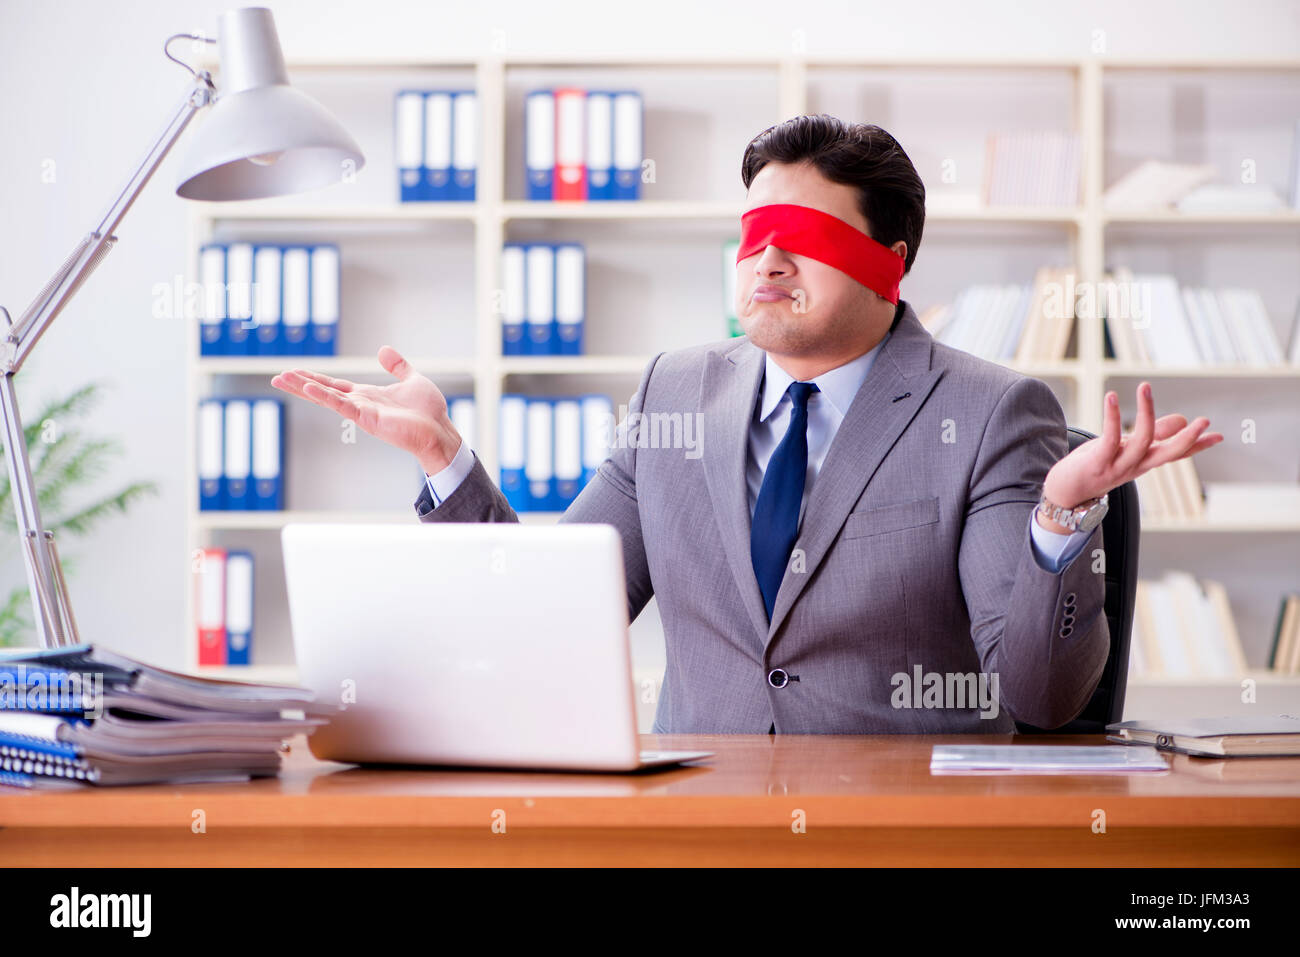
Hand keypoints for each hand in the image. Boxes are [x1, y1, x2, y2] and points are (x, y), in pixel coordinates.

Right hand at [271, 346, 462, 474]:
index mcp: (367, 396)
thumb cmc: (428, 411)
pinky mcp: (368, 419)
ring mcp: (362, 412)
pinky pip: (343, 406)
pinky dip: (326, 397)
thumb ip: (397, 366)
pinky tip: (309, 388)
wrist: (440, 430)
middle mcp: (360, 404)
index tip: (292, 372)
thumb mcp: (412, 379)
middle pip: (324, 391)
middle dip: (300, 384)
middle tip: (275, 377)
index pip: (334, 385)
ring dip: (305, 388)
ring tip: (283, 379)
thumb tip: (383, 349)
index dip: (314, 378)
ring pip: (327, 398)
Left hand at [1038, 381, 1223, 531]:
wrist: (1065, 493)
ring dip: (1146, 414)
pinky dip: (1112, 416)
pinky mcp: (1097, 462)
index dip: (1197, 445)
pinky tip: (1112, 397)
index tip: (1219, 436)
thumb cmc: (1096, 466)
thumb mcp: (1126, 449)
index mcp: (1145, 462)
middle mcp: (1135, 466)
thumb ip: (1153, 435)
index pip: (1176, 454)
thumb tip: (1180, 420)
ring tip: (1146, 388)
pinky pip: (1109, 438)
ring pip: (1141, 442)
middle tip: (1204, 421)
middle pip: (1168, 454)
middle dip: (1187, 439)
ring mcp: (1117, 466)